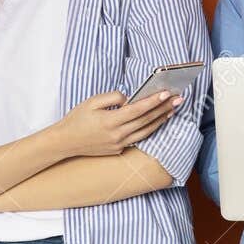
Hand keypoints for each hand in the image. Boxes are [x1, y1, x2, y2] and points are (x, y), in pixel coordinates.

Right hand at [50, 90, 183, 157]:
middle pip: (146, 120)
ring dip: (161, 119)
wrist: (64, 142)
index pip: (138, 110)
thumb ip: (113, 97)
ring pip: (146, 131)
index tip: (167, 93)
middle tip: (179, 98)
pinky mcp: (119, 150)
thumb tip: (131, 98)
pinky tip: (158, 121)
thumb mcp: (92, 102)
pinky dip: (150, 128)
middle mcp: (117, 135)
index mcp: (110, 121)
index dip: (154, 101)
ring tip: (173, 109)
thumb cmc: (77, 118)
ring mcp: (119, 144)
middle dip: (164, 108)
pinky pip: (139, 138)